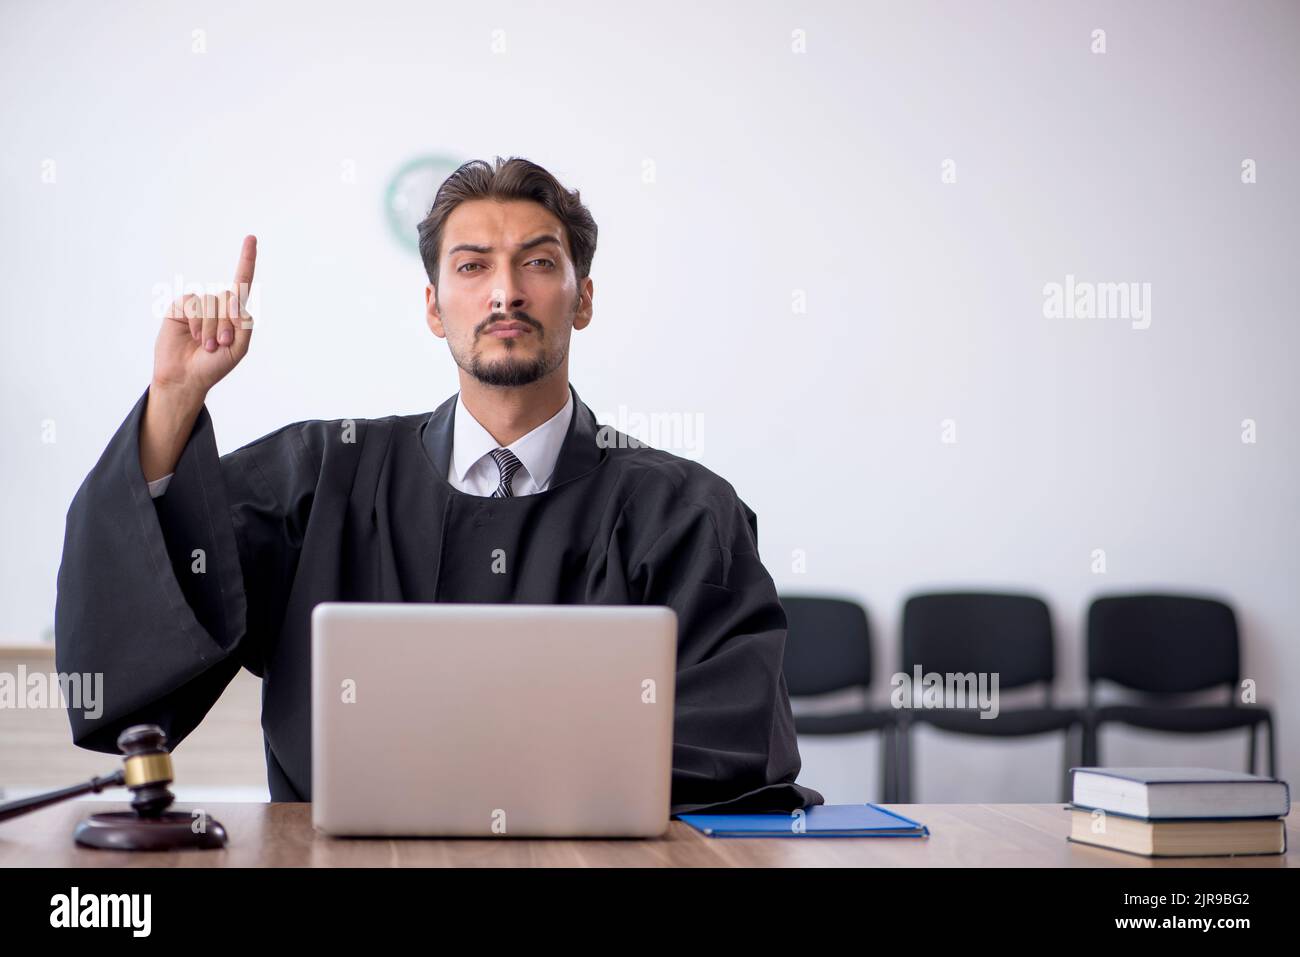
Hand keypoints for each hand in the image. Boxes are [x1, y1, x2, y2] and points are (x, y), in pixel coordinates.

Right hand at [152, 235, 256, 401]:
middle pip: (229, 298)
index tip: (251, 238)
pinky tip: (194, 335)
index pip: (242, 282)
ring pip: (212, 302)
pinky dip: (197, 322)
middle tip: (219, 344)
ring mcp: (198, 305)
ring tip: (205, 345)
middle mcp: (216, 305)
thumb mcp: (238, 348)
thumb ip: (243, 323)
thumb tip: (233, 300)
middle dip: (226, 324)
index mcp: (233, 313)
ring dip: (211, 328)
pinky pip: (193, 304)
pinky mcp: (180, 307)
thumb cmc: (214, 364)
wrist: (187, 377)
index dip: (246, 260)